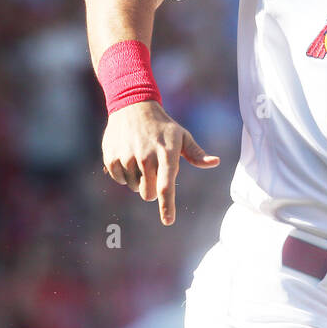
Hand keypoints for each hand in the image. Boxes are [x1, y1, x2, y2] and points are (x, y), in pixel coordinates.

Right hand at [101, 100, 219, 224]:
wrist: (132, 106)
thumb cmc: (163, 126)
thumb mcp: (182, 136)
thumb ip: (196, 154)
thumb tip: (215, 162)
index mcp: (166, 153)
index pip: (166, 185)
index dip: (166, 205)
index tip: (168, 221)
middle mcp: (146, 156)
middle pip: (148, 193)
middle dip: (152, 190)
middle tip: (154, 171)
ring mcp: (127, 157)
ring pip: (134, 187)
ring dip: (139, 179)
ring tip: (141, 158)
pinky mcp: (111, 158)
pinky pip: (120, 180)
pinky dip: (125, 174)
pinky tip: (129, 156)